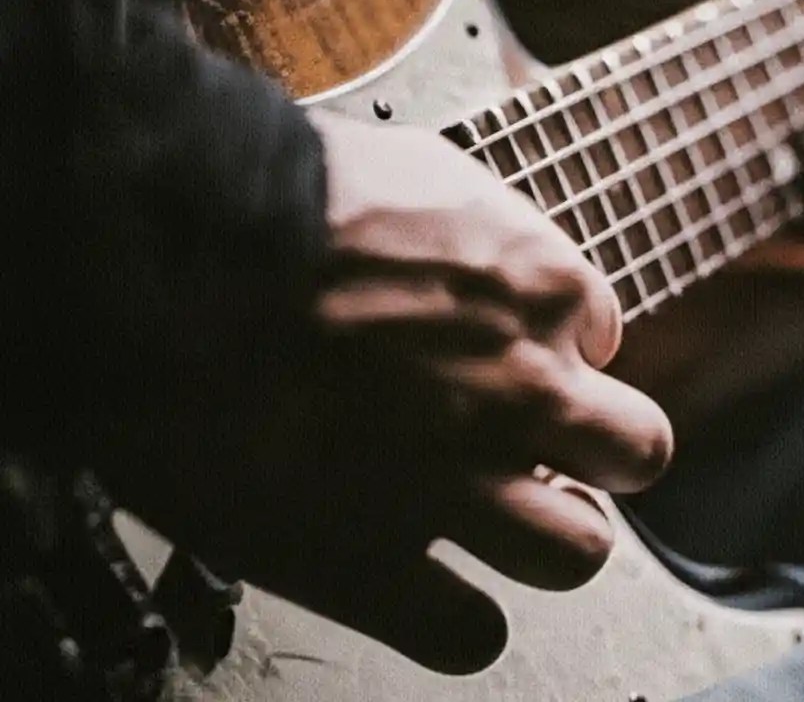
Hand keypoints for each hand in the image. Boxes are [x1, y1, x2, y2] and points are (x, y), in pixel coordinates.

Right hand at [143, 111, 671, 667]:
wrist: (165, 249)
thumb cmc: (277, 196)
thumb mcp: (423, 171)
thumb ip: (488, 229)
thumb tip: (506, 265)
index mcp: (535, 291)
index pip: (603, 338)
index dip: (561, 351)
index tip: (515, 356)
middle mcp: (519, 393)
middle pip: (636, 453)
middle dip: (604, 455)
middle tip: (555, 455)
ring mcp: (454, 483)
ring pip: (575, 553)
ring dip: (552, 540)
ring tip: (507, 527)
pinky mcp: (368, 558)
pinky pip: (469, 635)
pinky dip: (461, 624)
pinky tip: (434, 598)